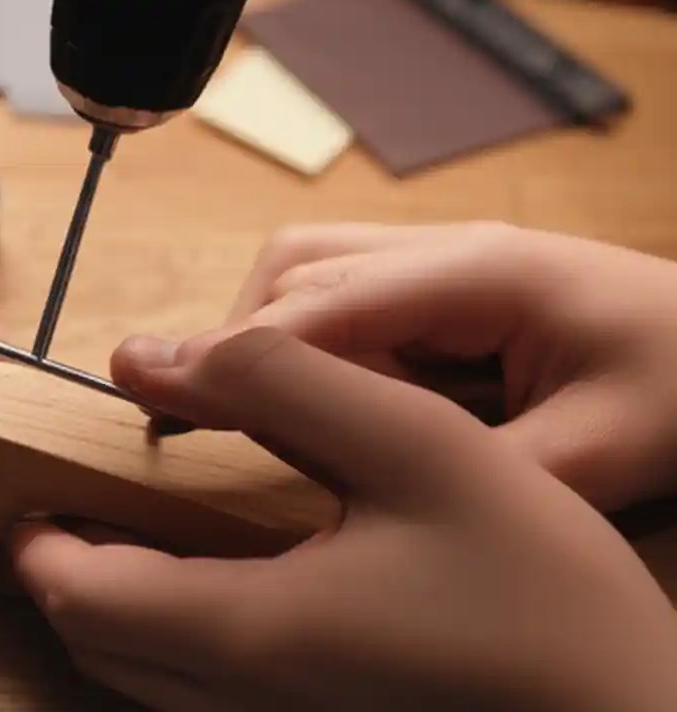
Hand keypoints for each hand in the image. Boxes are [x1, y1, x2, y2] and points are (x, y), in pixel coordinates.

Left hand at [14, 328, 676, 711]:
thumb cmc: (540, 592)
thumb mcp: (419, 446)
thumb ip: (282, 385)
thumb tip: (150, 359)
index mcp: (247, 632)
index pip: (78, 596)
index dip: (35, 534)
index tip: (28, 476)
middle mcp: (240, 704)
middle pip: (95, 644)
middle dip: (60, 565)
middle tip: (67, 489)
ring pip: (139, 677)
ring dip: (108, 599)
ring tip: (126, 519)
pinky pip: (194, 693)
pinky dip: (164, 630)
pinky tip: (215, 571)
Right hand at [198, 223, 676, 510]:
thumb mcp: (602, 452)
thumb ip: (485, 477)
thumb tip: (374, 502)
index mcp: (477, 275)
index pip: (321, 304)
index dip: (232, 349)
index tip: (155, 389)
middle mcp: (443, 255)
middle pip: (294, 271)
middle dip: (235, 344)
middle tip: (191, 422)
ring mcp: (438, 266)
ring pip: (305, 275)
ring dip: (261, 340)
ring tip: (241, 420)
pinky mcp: (438, 291)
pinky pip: (340, 303)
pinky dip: (302, 349)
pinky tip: (308, 412)